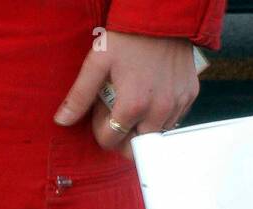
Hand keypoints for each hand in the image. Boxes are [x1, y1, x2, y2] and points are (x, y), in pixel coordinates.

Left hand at [54, 30, 199, 156]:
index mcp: (133, 106)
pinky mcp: (190, 94)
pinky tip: (151, 99)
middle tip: (116, 114)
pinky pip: (173, 119)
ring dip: (141, 128)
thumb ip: (79, 96)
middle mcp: (159, 110)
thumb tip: (62, 121)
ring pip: (155, 135)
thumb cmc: (128, 38)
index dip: (100, 131)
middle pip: (135, 146)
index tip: (100, 113)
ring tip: (133, 103)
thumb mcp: (96, 64)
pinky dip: (160, 117)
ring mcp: (178, 103)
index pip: (111, 141)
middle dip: (121, 136)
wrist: (163, 17)